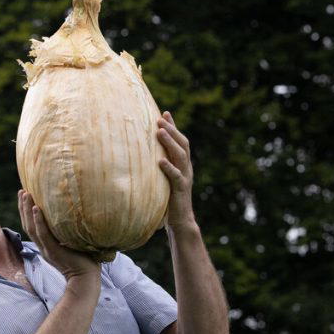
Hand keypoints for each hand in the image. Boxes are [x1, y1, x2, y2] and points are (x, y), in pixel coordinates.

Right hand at [18, 190, 98, 279]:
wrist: (86, 280)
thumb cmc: (86, 262)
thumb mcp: (74, 244)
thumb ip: (70, 233)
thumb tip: (77, 216)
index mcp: (46, 246)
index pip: (32, 227)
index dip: (26, 212)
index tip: (25, 197)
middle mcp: (43, 247)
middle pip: (27, 225)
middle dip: (23, 208)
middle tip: (22, 191)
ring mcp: (47, 249)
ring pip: (31, 228)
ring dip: (27, 210)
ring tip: (26, 195)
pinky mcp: (53, 251)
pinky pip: (43, 234)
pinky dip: (38, 221)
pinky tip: (36, 209)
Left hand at [157, 110, 195, 227]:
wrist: (180, 220)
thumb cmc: (169, 198)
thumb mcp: (165, 178)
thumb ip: (161, 166)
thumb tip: (146, 154)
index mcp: (182, 164)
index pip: (180, 141)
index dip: (173, 127)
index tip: (165, 112)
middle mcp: (186, 168)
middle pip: (182, 144)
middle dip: (172, 130)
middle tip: (160, 118)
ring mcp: (185, 178)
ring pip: (180, 156)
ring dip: (170, 143)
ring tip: (160, 132)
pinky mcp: (181, 190)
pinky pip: (176, 177)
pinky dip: (169, 168)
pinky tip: (160, 161)